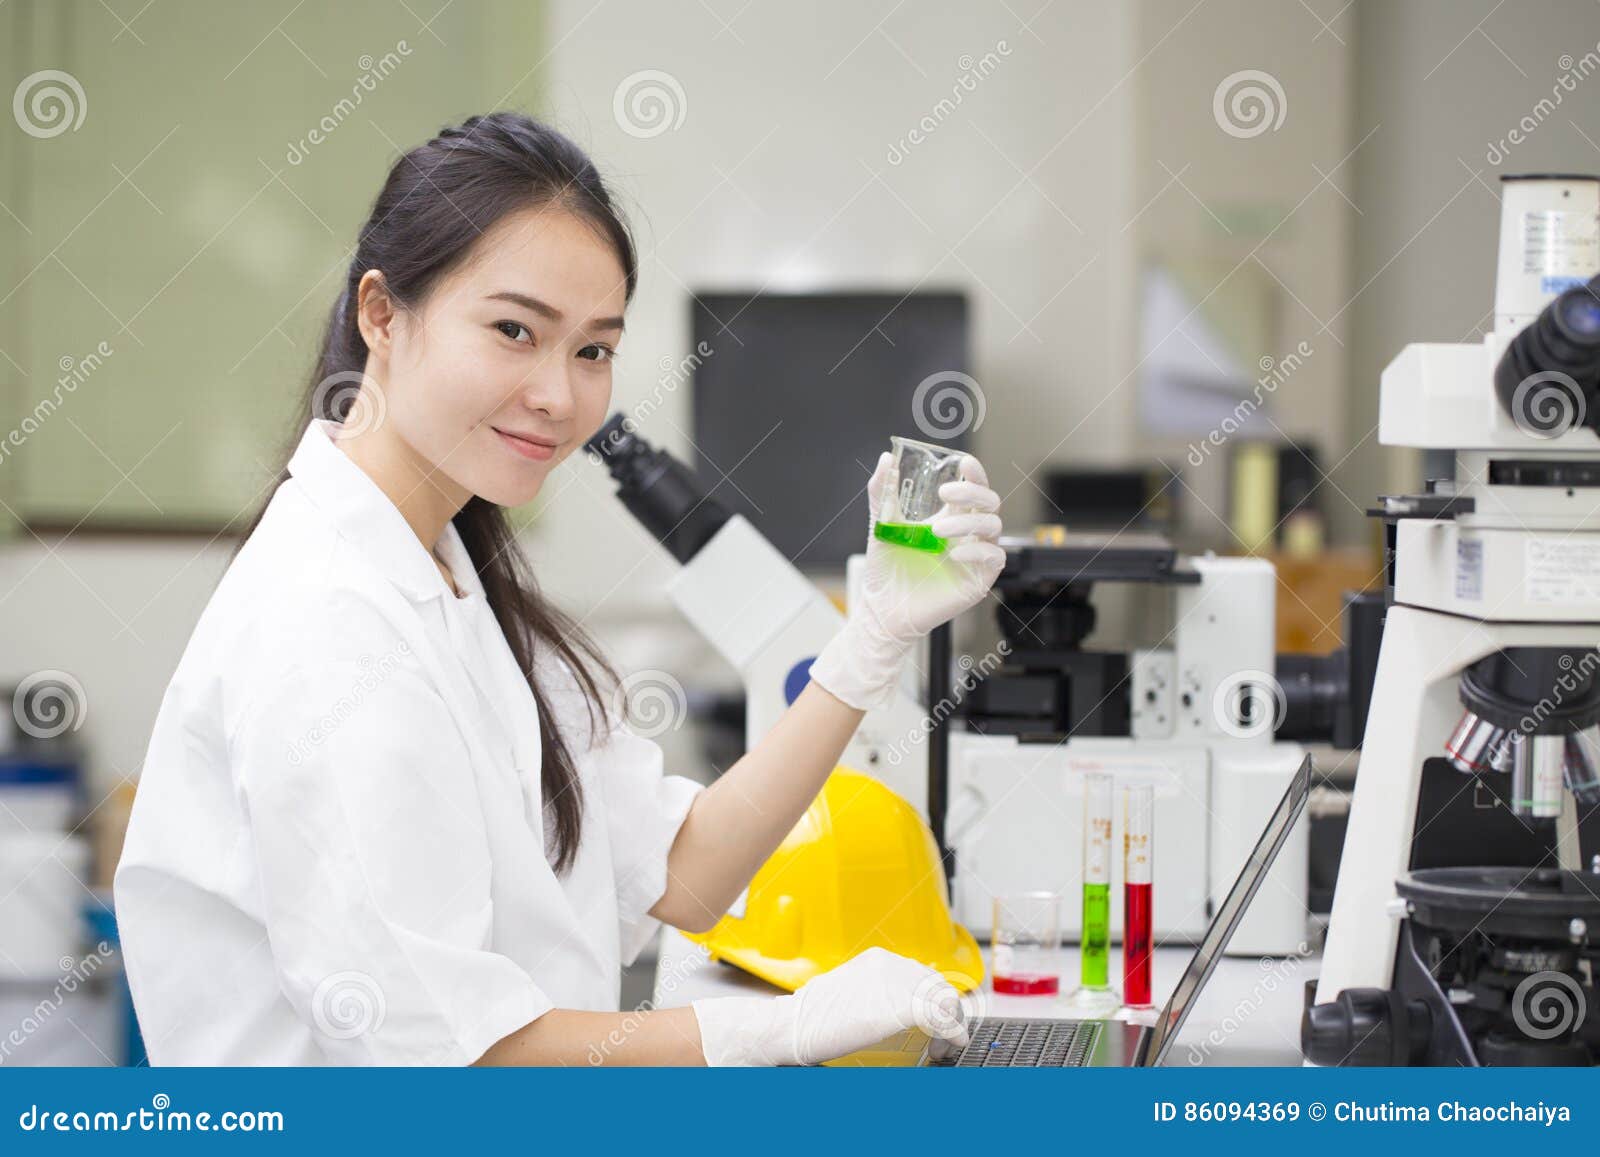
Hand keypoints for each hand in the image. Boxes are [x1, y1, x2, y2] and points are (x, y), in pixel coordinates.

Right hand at [691, 947, 970, 1065]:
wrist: (794, 1024)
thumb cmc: (813, 1017)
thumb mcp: (850, 995)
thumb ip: (875, 995)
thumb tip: (897, 1010)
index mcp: (881, 960)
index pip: (925, 977)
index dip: (935, 1003)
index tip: (934, 1026)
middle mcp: (893, 964)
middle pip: (940, 987)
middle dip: (947, 1015)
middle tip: (941, 1042)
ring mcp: (898, 981)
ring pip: (946, 1000)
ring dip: (950, 1026)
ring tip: (941, 1049)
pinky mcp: (902, 1004)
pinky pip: (941, 1017)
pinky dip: (951, 1033)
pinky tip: (949, 1046)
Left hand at [807, 450, 1004, 710]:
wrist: (883, 610)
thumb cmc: (886, 570)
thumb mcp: (881, 525)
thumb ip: (882, 492)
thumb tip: (886, 459)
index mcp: (950, 518)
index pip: (973, 488)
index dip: (975, 473)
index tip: (964, 462)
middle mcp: (967, 534)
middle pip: (989, 502)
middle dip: (973, 491)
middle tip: (947, 492)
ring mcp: (975, 557)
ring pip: (993, 526)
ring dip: (968, 522)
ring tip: (936, 531)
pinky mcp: (979, 580)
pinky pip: (994, 558)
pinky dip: (977, 550)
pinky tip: (954, 553)